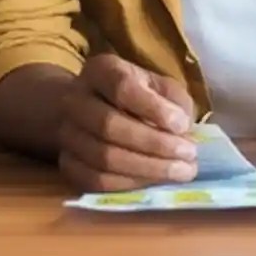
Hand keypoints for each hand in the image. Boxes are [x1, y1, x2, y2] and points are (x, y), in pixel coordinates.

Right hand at [57, 54, 197, 191]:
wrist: (92, 108)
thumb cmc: (137, 94)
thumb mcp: (159, 85)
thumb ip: (174, 102)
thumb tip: (183, 133)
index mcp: (102, 70)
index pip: (122, 87)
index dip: (153, 108)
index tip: (182, 125)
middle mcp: (75, 99)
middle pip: (109, 126)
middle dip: (154, 144)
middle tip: (189, 156)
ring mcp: (66, 133)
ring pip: (102, 158)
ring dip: (146, 169)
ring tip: (180, 172)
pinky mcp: (66, 163)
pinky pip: (94, 180)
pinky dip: (128, 184)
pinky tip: (154, 181)